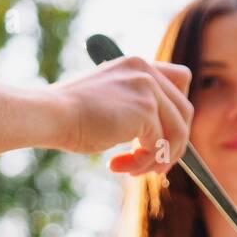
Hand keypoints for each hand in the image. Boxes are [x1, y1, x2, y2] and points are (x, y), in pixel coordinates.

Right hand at [48, 55, 192, 175]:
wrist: (50, 114)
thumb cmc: (69, 115)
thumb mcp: (109, 103)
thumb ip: (134, 108)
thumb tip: (158, 139)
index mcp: (136, 65)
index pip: (179, 81)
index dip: (177, 113)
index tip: (162, 137)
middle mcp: (146, 71)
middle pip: (185, 111)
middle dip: (173, 145)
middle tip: (153, 166)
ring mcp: (147, 89)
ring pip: (177, 133)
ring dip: (158, 159)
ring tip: (133, 171)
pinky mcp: (145, 110)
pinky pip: (158, 146)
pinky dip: (142, 163)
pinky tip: (116, 165)